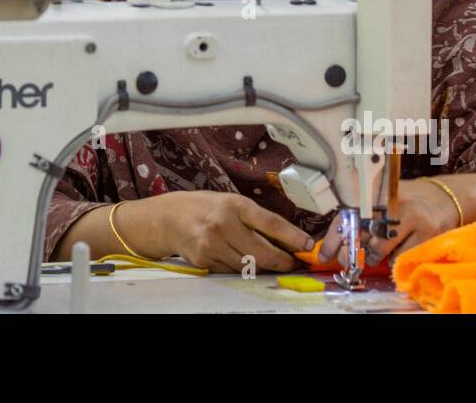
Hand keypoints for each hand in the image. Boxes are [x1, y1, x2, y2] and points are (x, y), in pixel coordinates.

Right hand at [134, 190, 316, 273]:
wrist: (168, 218)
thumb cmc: (205, 207)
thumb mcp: (230, 203)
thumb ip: (255, 219)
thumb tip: (287, 239)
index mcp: (234, 205)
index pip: (270, 223)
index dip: (292, 237)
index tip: (307, 246)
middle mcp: (223, 225)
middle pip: (263, 254)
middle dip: (282, 262)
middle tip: (292, 263)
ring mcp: (212, 246)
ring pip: (249, 267)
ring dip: (263, 267)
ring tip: (267, 261)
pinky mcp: (204, 261)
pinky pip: (232, 271)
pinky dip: (241, 269)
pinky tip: (237, 258)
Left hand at [314, 177, 461, 269]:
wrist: (446, 197)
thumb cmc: (407, 202)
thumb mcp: (382, 200)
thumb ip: (360, 215)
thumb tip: (334, 241)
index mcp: (375, 192)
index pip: (346, 216)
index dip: (333, 239)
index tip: (325, 256)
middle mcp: (391, 202)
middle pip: (360, 235)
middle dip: (351, 252)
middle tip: (350, 259)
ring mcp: (410, 216)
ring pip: (380, 249)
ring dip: (376, 256)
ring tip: (380, 250)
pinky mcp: (427, 231)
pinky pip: (401, 257)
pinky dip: (396, 260)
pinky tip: (400, 250)